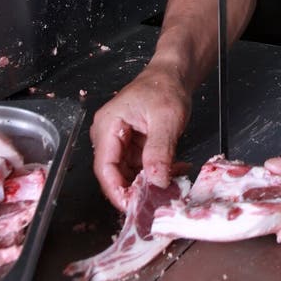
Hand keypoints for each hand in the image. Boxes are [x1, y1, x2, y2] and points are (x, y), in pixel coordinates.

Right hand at [90, 63, 191, 209]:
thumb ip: (159, 150)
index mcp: (108, 125)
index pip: (105, 168)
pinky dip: (156, 171)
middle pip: (115, 174)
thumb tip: (156, 181)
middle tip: (160, 199)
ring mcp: (120, 141)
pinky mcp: (132, 145)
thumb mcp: (166, 119)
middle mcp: (108, 135)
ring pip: (129, 174)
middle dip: (136, 189)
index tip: (134, 208)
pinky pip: (140, 167)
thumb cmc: (166, 87)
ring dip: (149, 181)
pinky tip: (174, 169)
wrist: (174, 73)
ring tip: (173, 180)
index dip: (117, 192)